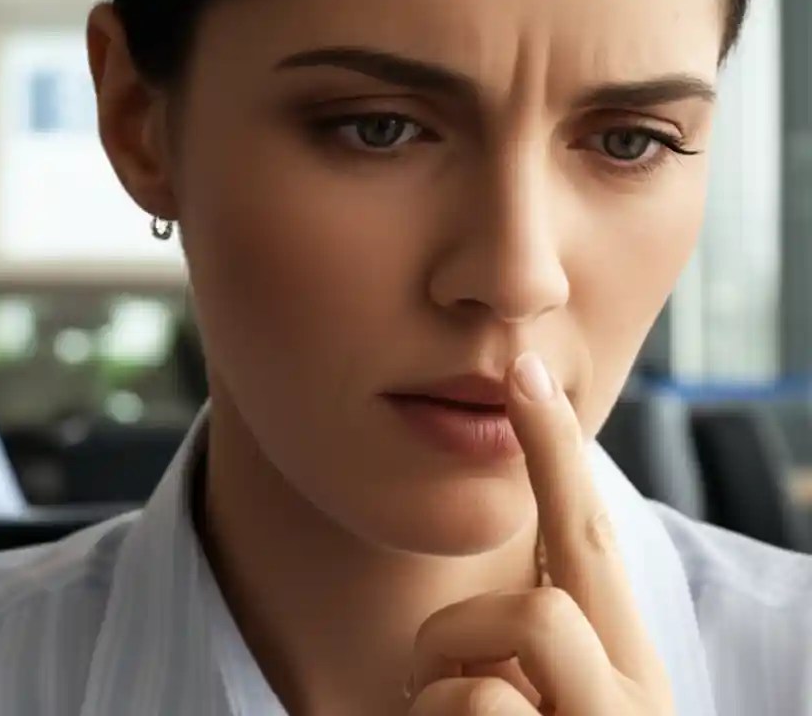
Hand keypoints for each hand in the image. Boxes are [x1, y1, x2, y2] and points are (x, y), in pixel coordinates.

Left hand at [407, 353, 672, 714]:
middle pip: (544, 601)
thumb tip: (479, 610)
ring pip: (512, 633)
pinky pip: (473, 703)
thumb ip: (514, 652)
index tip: (526, 374)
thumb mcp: (529, 707)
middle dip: (458, 630)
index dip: (556, 454)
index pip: (588, 541)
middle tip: (424, 690)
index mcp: (623, 675)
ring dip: (444, 688)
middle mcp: (632, 701)